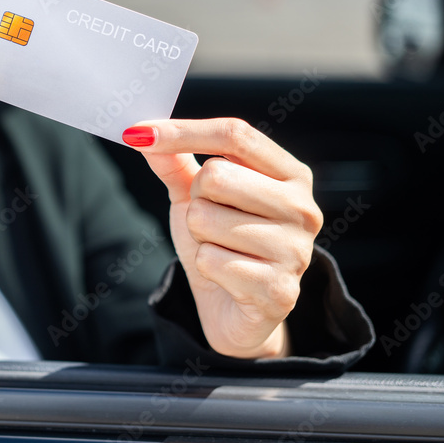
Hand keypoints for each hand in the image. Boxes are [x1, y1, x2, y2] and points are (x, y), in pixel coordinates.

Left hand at [122, 119, 322, 358]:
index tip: (140, 134)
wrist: (234, 311)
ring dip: (198, 237)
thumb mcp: (194, 196)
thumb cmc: (220, 244)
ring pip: (206, 218)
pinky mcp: (279, 291)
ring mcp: (296, 250)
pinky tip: (225, 277)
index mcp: (290, 174)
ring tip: (221, 249)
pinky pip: (210, 259)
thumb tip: (142, 131)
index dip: (184, 131)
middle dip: (195, 200)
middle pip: (216, 175)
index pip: (235, 134)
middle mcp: (302, 207)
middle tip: (211, 222)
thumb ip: (174, 161)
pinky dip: (204, 266)